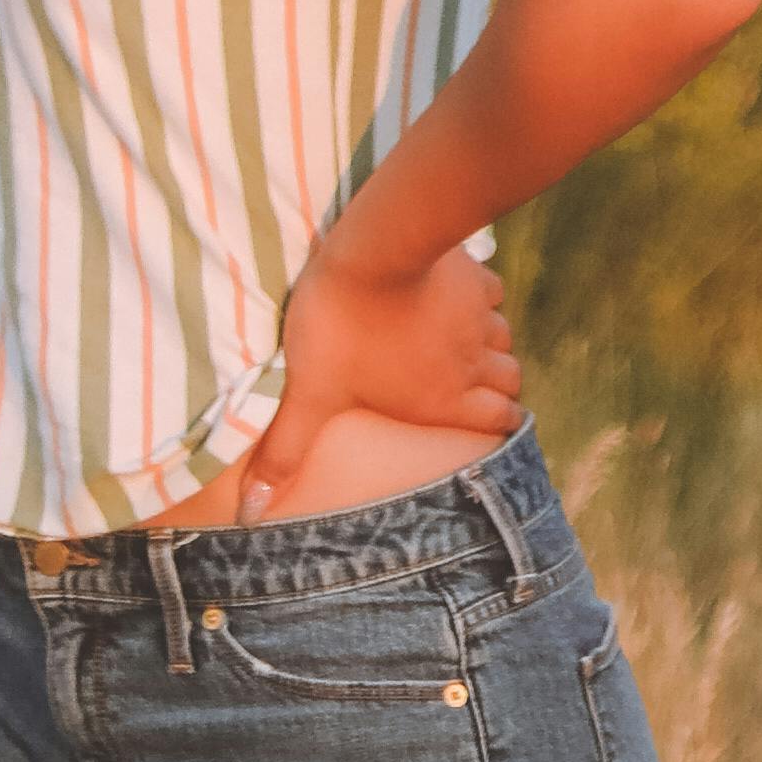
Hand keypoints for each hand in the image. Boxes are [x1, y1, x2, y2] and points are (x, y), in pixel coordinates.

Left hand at [236, 232, 522, 517]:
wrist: (373, 250)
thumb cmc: (342, 328)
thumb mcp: (310, 395)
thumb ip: (286, 452)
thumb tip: (251, 511)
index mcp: (444, 399)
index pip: (501, 419)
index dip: (502, 421)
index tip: (494, 420)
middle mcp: (472, 361)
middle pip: (510, 377)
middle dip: (498, 383)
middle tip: (474, 382)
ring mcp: (477, 315)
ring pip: (503, 335)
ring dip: (489, 341)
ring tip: (462, 341)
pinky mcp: (472, 273)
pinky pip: (491, 291)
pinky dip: (480, 296)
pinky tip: (456, 293)